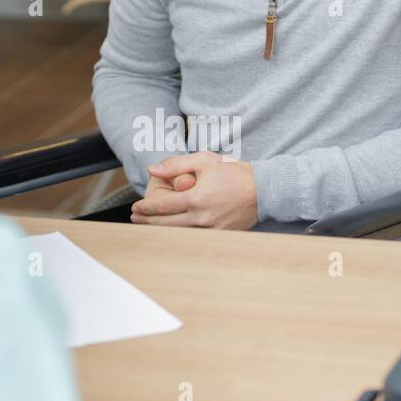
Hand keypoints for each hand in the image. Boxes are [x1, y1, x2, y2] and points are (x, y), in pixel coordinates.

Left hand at [131, 152, 257, 229]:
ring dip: (160, 232)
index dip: (146, 208)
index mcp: (197, 199)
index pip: (163, 206)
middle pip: (166, 225)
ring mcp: (212, 230)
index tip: (136, 207)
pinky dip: (179, 237)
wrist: (263, 190)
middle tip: (136, 218)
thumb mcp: (205, 161)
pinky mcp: (220, 236)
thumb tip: (152, 169)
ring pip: (178, 235)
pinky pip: (194, 239)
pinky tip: (171, 233)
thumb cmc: (234, 173)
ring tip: (148, 226)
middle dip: (147, 222)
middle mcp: (203, 218)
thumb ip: (176, 164)